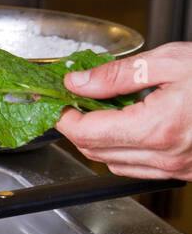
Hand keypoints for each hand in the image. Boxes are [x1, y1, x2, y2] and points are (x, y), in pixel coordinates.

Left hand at [56, 42, 191, 178]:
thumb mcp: (171, 61)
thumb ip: (118, 74)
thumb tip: (78, 82)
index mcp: (156, 128)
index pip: (85, 133)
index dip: (62, 117)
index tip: (54, 100)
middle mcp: (165, 156)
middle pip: (93, 151)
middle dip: (76, 127)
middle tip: (73, 102)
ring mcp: (176, 168)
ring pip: (113, 163)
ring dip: (98, 141)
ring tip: (102, 112)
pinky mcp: (186, 172)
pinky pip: (139, 169)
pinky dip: (123, 152)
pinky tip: (128, 129)